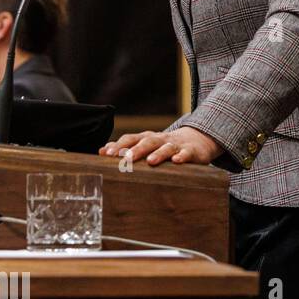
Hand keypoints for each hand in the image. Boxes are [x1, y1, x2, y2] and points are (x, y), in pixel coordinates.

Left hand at [99, 126, 222, 165]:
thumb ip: (125, 148)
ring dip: (159, 153)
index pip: (131, 138)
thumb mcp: (145, 145)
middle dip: (136, 150)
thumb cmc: (165, 146)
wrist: (197, 140)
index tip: (106, 155)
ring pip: (166, 147)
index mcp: (147, 137)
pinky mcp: (191, 151)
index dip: (119, 146)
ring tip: (150, 161)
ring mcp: (176, 144)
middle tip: (125, 159)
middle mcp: (160, 139)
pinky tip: (177, 161)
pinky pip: (186, 153)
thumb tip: (101, 151)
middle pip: (147, 141)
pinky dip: (182, 156)